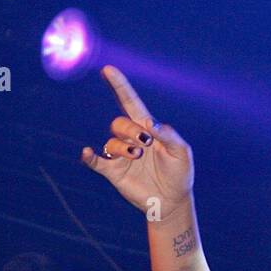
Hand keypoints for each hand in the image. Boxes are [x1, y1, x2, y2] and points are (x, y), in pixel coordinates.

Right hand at [80, 65, 193, 219]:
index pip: (131, 103)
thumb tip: (150, 125)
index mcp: (149, 129)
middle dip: (130, 129)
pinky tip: (88, 153)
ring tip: (138, 155)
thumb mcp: (182, 152)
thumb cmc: (179, 173)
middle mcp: (131, 139)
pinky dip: (90, 156)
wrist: (172, 201)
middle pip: (119, 122)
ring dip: (122, 146)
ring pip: (111, 141)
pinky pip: (95, 161)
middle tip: (146, 143)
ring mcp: (120, 155)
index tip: (109, 69)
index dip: (120, 86)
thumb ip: (169, 136)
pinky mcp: (112, 171)